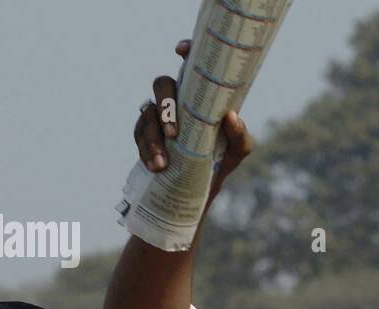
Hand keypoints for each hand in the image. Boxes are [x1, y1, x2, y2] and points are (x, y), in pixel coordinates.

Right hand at [134, 39, 255, 194]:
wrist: (199, 188)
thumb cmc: (221, 160)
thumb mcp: (237, 151)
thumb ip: (239, 135)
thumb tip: (230, 116)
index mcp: (198, 96)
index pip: (190, 66)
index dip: (186, 51)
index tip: (181, 51)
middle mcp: (176, 101)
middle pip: (162, 85)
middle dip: (165, 106)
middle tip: (174, 133)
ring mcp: (157, 116)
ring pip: (147, 114)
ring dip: (152, 138)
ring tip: (162, 163)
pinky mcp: (144, 135)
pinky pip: (139, 136)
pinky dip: (146, 151)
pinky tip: (155, 166)